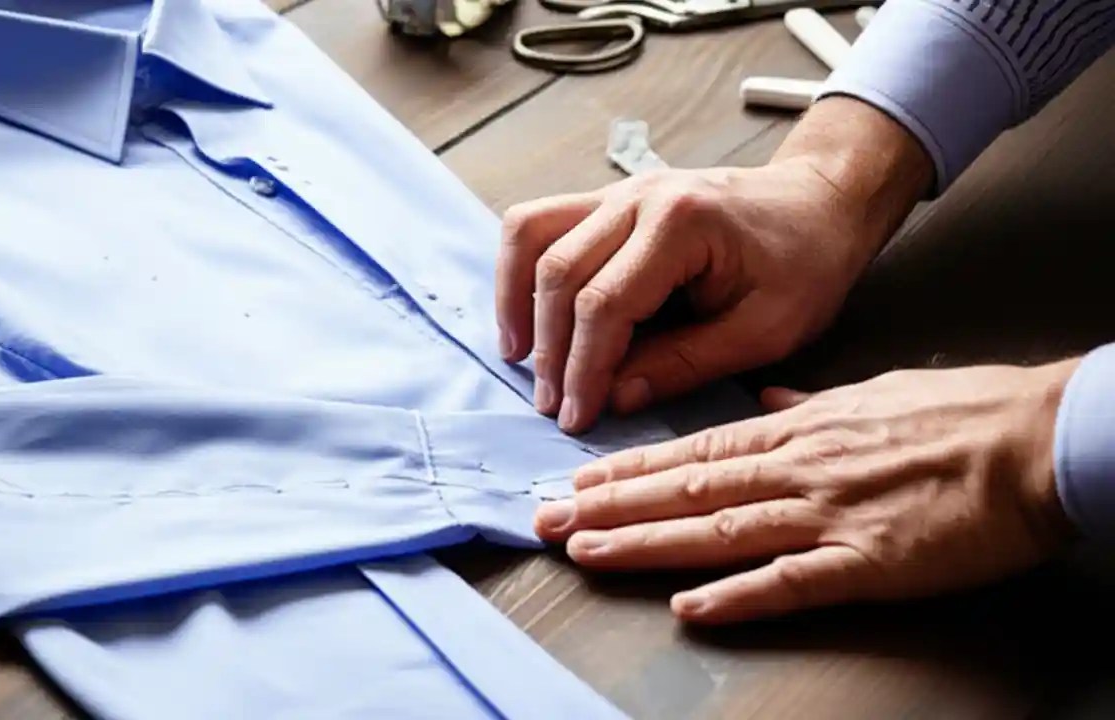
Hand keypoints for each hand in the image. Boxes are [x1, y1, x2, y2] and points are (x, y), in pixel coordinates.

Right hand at [494, 97, 931, 433]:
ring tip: (520, 358)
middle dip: (549, 348)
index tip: (576, 418)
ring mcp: (619, 191)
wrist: (821, 203)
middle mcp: (638, 196)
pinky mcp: (610, 199)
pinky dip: (522, 269)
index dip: (584, 368)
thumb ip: (686, 363)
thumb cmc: (806, 264)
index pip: (604, 303)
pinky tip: (527, 316)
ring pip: (531, 234)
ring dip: (515, 299)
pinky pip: (541, 223)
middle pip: (558, 271)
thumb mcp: (766, 329)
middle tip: (553, 405)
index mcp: (681, 224)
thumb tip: (615, 397)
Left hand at [533, 361, 1080, 623]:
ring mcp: (830, 513)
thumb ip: (807, 403)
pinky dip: (739, 596)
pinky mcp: (871, 560)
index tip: (578, 478)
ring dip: (645, 542)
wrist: (1037, 437)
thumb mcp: (871, 393)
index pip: (694, 448)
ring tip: (585, 550)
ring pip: (718, 528)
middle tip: (548, 517)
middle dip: (610, 505)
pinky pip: (792, 582)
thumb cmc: (961, 413)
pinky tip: (690, 608)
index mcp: (800, 428)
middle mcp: (799, 466)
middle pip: (686, 487)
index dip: (629, 467)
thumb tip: (761, 400)